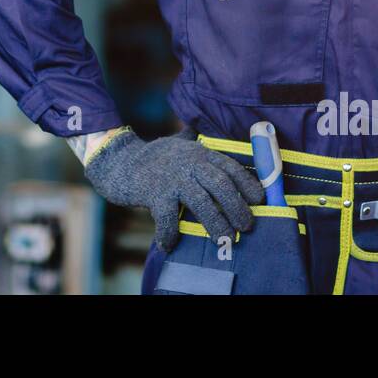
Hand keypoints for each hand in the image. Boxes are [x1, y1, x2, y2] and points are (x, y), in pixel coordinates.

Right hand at [83, 129, 263, 249]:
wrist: (119, 161)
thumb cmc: (153, 156)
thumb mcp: (178, 142)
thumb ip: (194, 139)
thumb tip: (209, 133)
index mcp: (198, 153)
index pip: (229, 167)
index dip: (247, 183)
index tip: (259, 199)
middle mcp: (188, 163)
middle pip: (220, 184)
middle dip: (236, 206)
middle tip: (246, 226)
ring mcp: (172, 178)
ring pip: (201, 202)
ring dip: (215, 222)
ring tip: (224, 239)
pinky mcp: (154, 192)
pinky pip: (167, 217)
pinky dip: (170, 233)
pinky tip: (170, 244)